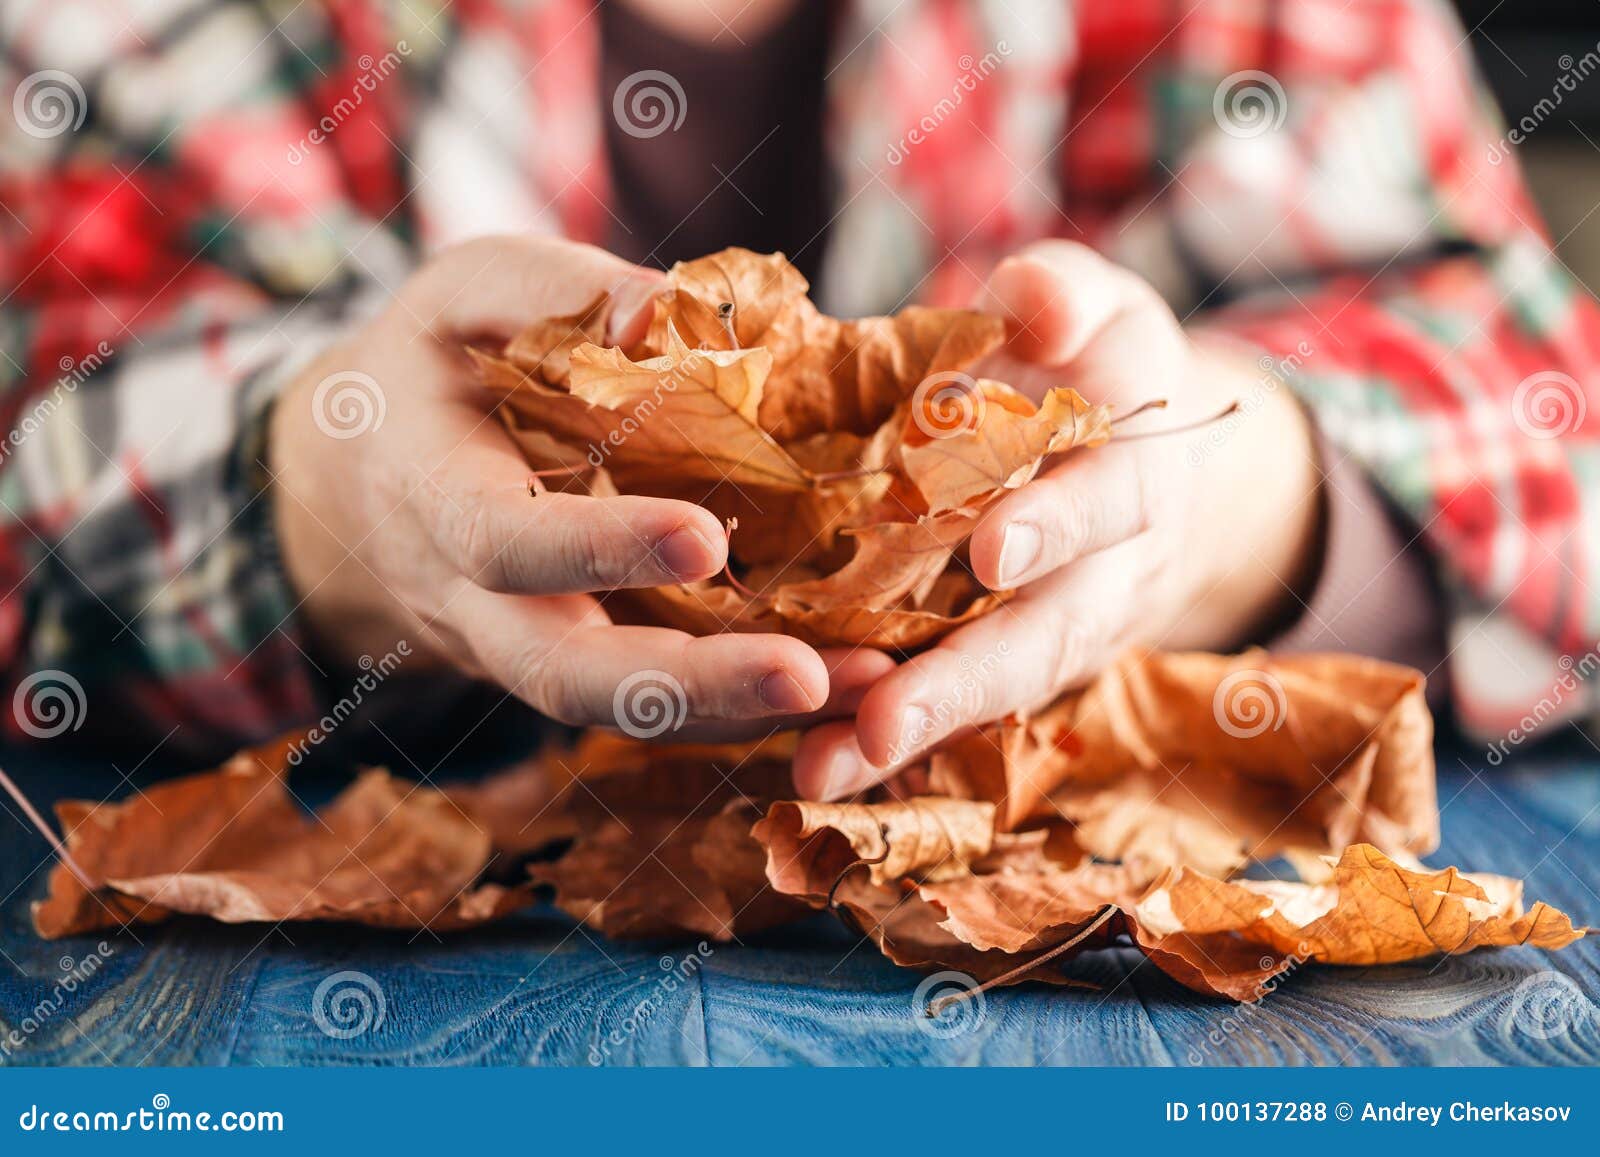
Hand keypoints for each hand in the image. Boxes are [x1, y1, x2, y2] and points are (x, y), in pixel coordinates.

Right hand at [271, 236, 891, 736]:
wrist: (368, 484)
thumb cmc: (432, 370)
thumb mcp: (464, 297)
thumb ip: (554, 292)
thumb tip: (668, 308)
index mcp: (438, 498)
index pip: (506, 541)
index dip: (597, 548)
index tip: (704, 539)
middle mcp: (480, 604)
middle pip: (569, 678)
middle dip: (688, 687)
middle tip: (807, 679)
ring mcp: (530, 651)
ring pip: (624, 717)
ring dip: (743, 714)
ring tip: (868, 689)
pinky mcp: (584, 665)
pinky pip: (661, 709)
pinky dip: (749, 708)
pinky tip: (849, 686)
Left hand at [791, 240, 1323, 798]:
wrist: (1150, 457)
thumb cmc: (1103, 365)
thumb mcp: (1101, 309)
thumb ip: (1067, 296)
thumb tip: (1035, 304)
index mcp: (1133, 472)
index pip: (1105, 500)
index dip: (1056, 524)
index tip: (993, 551)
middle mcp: (1105, 573)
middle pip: (1043, 639)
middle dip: (963, 682)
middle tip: (881, 723)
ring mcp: (1057, 629)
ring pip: (990, 693)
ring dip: (909, 735)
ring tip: (819, 771)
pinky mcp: (1007, 657)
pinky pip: (955, 704)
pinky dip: (888, 736)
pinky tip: (813, 764)